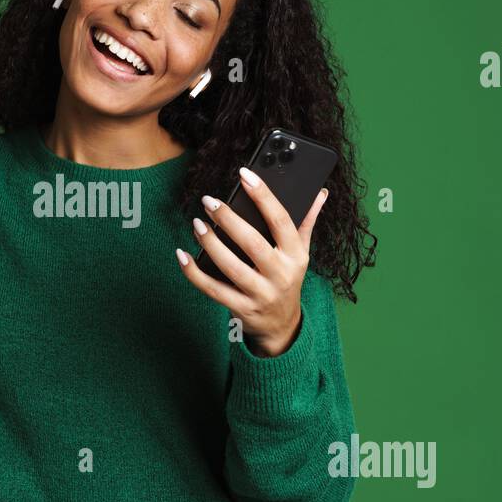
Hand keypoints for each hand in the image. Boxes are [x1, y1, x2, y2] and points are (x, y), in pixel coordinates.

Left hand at [177, 167, 328, 357]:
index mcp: (295, 256)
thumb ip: (306, 223)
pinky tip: (182, 255)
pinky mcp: (241, 309)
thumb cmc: (287, 280)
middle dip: (229, 220)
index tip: (245, 174)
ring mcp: (260, 294)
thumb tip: (320, 193)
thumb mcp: (301, 253)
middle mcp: (280, 275)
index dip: (264, 195)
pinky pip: (213, 290)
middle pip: (253, 243)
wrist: (282, 327)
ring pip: (231, 267)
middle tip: (209, 201)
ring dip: (210, 244)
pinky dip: (194, 273)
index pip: (281, 220)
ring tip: (196, 224)